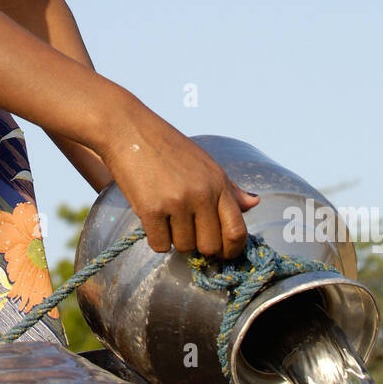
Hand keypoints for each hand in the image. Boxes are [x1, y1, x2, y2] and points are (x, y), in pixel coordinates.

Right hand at [98, 96, 259, 259]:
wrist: (128, 131)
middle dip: (199, 246)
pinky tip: (153, 219)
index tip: (223, 253)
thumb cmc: (167, 146)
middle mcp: (202, 195)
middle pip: (210, 246)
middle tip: (188, 233)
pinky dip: (156, 238)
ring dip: (174, 239)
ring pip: (183, 246)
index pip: (237, 231)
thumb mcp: (205, 163)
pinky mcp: (151, 210)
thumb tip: (254, 203)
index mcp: (218, 183)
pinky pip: (160, 244)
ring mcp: (177, 203)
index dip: (232, 249)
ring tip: (166, 216)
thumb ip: (229, 188)